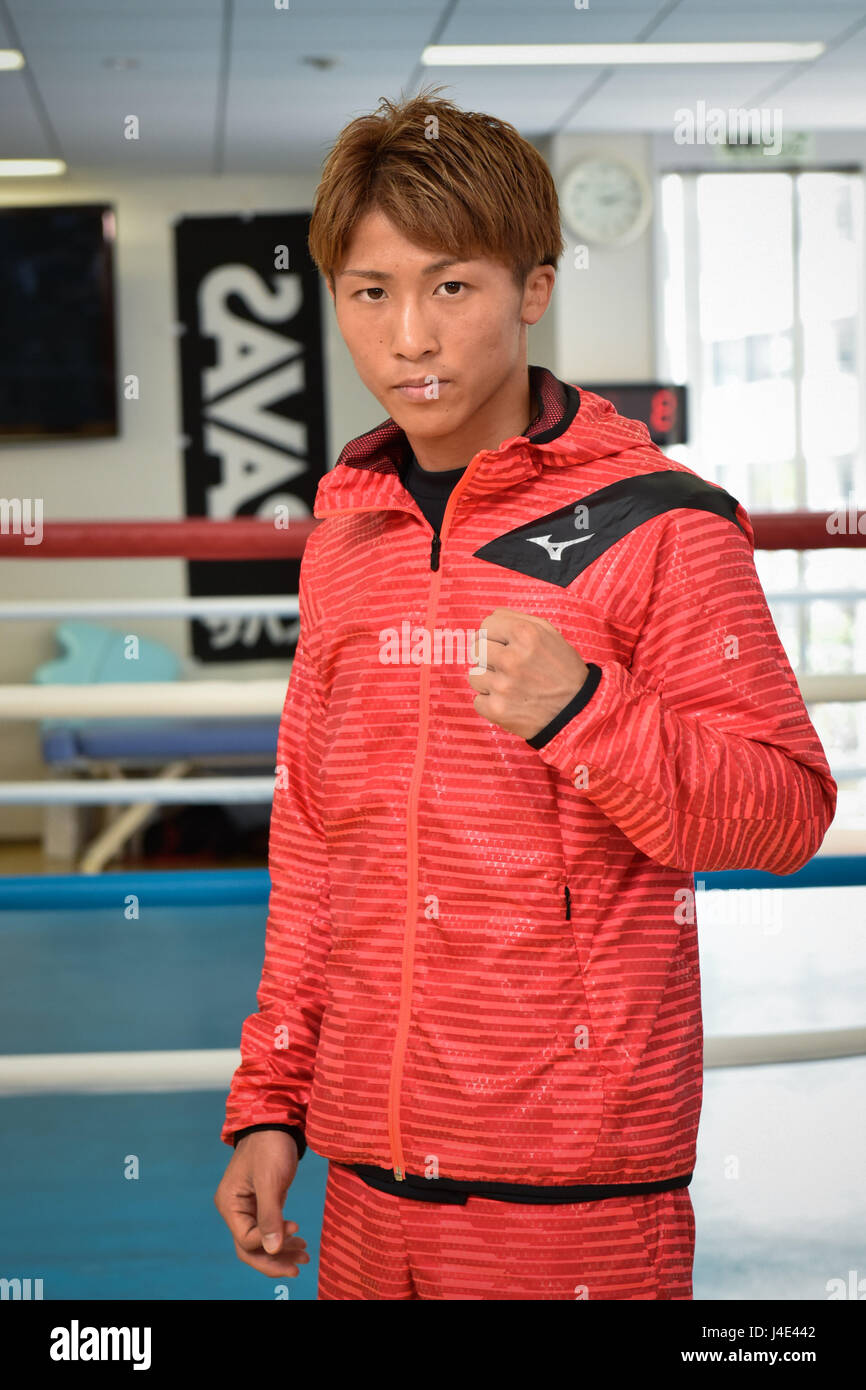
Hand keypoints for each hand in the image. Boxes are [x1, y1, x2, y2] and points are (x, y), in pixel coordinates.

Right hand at [214, 1130, 310, 1276]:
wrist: (277, 1121)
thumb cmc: (270, 1146)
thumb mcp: (270, 1179)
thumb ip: (270, 1215)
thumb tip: (272, 1249)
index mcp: (230, 1204)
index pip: (246, 1240)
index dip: (270, 1241)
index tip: (295, 1228)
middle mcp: (235, 1210)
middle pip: (250, 1248)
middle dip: (274, 1259)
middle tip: (300, 1266)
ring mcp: (248, 1208)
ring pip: (261, 1242)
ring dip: (281, 1251)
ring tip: (305, 1255)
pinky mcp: (262, 1203)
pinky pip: (269, 1229)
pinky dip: (283, 1238)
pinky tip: (299, 1241)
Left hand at [468, 607, 588, 739]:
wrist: (579, 711)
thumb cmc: (563, 670)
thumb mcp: (550, 634)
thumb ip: (518, 620)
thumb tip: (491, 618)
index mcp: (526, 634)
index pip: (486, 624)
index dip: (494, 634)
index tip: (502, 644)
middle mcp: (512, 659)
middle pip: (476, 648)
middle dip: (489, 656)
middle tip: (507, 666)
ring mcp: (503, 686)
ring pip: (474, 675)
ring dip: (489, 680)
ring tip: (511, 685)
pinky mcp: (497, 710)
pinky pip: (478, 701)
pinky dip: (491, 702)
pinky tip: (510, 701)